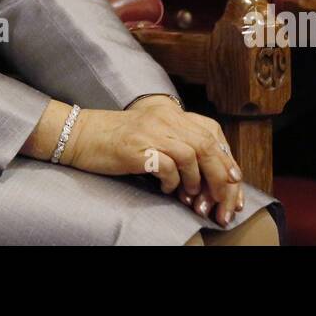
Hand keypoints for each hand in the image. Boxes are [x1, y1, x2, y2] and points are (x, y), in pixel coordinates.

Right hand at [65, 99, 246, 224]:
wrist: (81, 135)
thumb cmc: (116, 140)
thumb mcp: (152, 134)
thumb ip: (177, 143)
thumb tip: (207, 175)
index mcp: (171, 113)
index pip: (212, 132)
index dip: (227, 159)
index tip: (235, 183)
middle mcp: (165, 117)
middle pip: (208, 145)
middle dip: (220, 177)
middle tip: (221, 202)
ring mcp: (151, 131)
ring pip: (192, 155)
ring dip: (197, 182)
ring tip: (191, 198)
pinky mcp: (137, 148)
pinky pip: (167, 166)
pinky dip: (173, 183)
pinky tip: (167, 190)